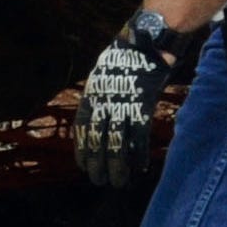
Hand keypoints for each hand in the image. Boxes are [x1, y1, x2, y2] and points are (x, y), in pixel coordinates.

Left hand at [74, 18, 190, 189]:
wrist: (144, 44)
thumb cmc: (122, 60)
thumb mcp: (101, 76)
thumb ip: (97, 98)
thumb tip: (95, 120)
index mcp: (91, 96)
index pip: (81, 130)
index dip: (81, 151)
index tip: (82, 167)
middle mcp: (104, 104)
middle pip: (98, 141)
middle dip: (98, 165)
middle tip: (100, 181)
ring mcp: (123, 106)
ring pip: (117, 144)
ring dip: (118, 167)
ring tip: (119, 182)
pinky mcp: (143, 108)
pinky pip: (140, 137)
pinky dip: (140, 154)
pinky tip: (141, 167)